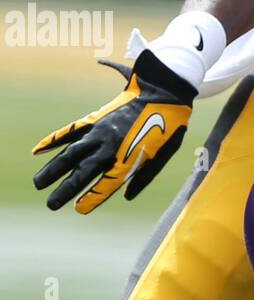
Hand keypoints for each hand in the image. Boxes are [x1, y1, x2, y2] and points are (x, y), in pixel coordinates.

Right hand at [32, 50, 194, 212]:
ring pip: (71, 153)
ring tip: (38, 183)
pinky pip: (71, 131)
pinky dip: (54, 140)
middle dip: (65, 189)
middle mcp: (110, 146)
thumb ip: (144, 176)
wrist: (164, 90)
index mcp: (129, 157)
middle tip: (50, 204)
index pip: (106, 184)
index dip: (92, 197)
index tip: (78, 209)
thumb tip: (126, 196)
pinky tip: (38, 150)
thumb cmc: (169, 126)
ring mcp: (99, 132)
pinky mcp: (95, 119)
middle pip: (83, 172)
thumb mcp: (164, 155)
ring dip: (53, 169)